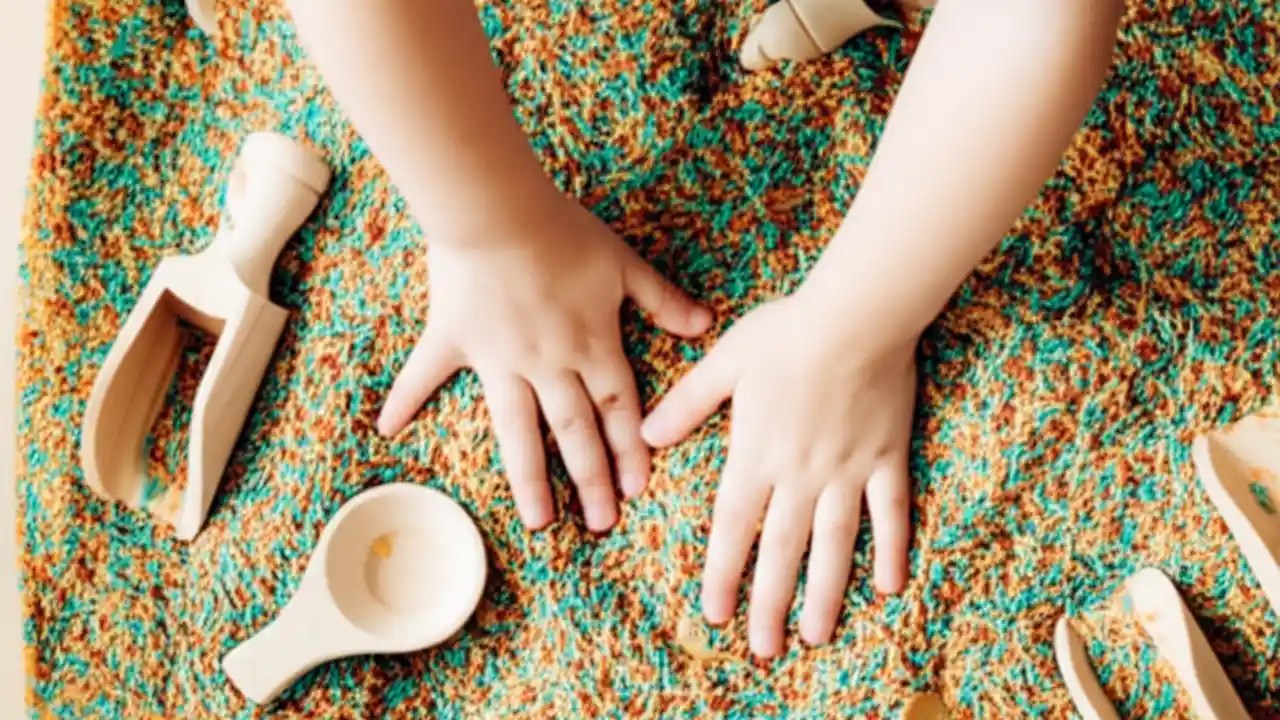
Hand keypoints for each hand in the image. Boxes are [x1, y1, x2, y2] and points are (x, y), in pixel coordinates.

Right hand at [377, 195, 711, 531]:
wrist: (499, 209)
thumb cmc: (563, 232)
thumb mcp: (624, 264)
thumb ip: (663, 301)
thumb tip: (706, 324)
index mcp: (591, 344)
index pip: (618, 408)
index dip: (629, 450)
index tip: (635, 490)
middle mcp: (548, 363)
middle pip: (574, 430)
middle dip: (590, 479)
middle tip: (599, 525)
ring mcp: (499, 359)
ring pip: (517, 430)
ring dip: (529, 478)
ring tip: (538, 522)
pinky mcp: (454, 340)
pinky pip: (426, 375)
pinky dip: (405, 398)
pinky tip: (387, 429)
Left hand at [642, 292, 916, 657]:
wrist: (857, 314)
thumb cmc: (787, 331)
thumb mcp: (724, 362)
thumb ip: (688, 404)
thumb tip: (647, 435)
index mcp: (757, 453)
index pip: (733, 527)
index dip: (722, 573)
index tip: (714, 613)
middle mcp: (802, 473)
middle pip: (782, 550)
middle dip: (770, 602)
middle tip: (765, 648)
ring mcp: (848, 470)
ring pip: (835, 544)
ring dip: (825, 592)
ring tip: (817, 635)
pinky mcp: (887, 457)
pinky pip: (892, 512)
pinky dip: (892, 549)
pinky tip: (889, 587)